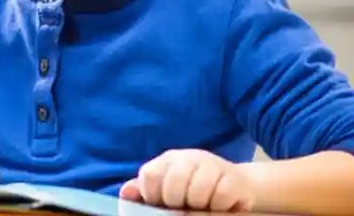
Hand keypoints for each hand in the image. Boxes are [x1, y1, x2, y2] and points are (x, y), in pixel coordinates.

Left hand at [121, 149, 255, 211]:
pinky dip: (219, 206)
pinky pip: (221, 197)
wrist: (238, 186)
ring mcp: (213, 164)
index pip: (150, 175)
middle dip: (177, 203)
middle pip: (173, 184)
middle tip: (184, 205)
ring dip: (199, 206)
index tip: (162, 203)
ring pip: (197, 192)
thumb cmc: (196, 191)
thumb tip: (126, 193)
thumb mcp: (168, 190)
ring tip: (203, 205)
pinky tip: (219, 204)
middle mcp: (189, 157)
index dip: (153, 195)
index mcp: (169, 160)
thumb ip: (146, 192)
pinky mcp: (234, 177)